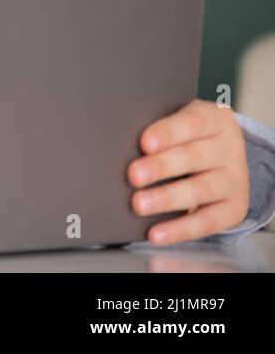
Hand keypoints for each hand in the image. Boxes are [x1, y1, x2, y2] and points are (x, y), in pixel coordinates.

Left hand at [128, 99, 249, 244]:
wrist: (222, 154)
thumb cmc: (187, 135)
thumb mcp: (178, 122)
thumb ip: (157, 130)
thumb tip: (119, 144)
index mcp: (214, 119)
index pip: (191, 123)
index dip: (167, 134)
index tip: (144, 143)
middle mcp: (228, 149)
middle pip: (193, 157)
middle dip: (161, 167)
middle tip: (133, 175)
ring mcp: (235, 180)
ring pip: (200, 190)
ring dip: (167, 198)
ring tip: (139, 204)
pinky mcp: (234, 208)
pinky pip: (208, 222)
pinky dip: (180, 229)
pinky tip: (156, 233)